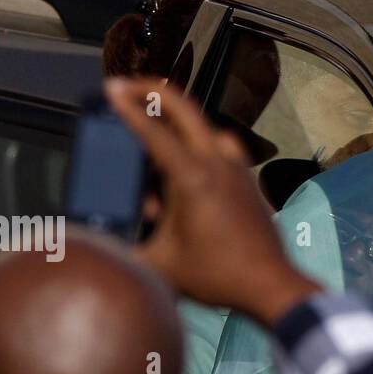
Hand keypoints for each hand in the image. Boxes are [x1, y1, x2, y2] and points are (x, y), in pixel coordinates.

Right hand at [104, 77, 319, 326]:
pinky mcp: (248, 181)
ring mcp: (238, 170)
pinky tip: (186, 174)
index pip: (153, 131)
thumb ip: (127, 250)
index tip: (111, 88)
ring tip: (156, 152)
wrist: (270, 286)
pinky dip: (199, 149)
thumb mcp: (162, 265)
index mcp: (194, 177)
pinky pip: (221, 150)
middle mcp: (219, 164)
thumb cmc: (220, 276)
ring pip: (204, 130)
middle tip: (130, 87)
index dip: (128, 107)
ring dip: (178, 129)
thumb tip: (102, 245)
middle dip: (154, 91)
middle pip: (185, 108)